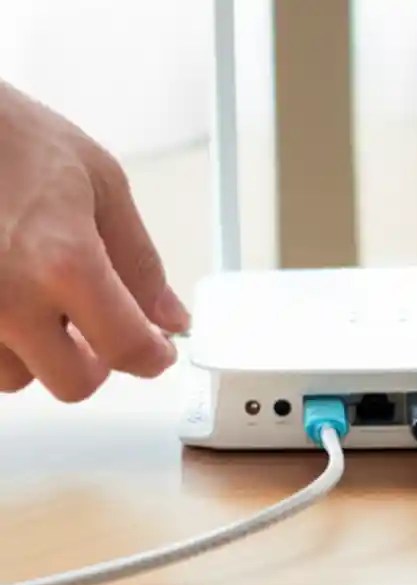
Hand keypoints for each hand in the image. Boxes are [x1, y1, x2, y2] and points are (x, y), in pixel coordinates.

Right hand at [0, 81, 187, 401]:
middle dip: (94, 364)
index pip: (127, 349)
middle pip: (72, 384)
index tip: (157, 351)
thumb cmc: (9, 135)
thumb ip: (140, 260)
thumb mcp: (100, 182)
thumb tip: (169, 315)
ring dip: (35, 352)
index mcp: (64, 263)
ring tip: (36, 299)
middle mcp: (9, 298)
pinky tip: (6, 296)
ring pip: (15, 377)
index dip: (152, 357)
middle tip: (97, 332)